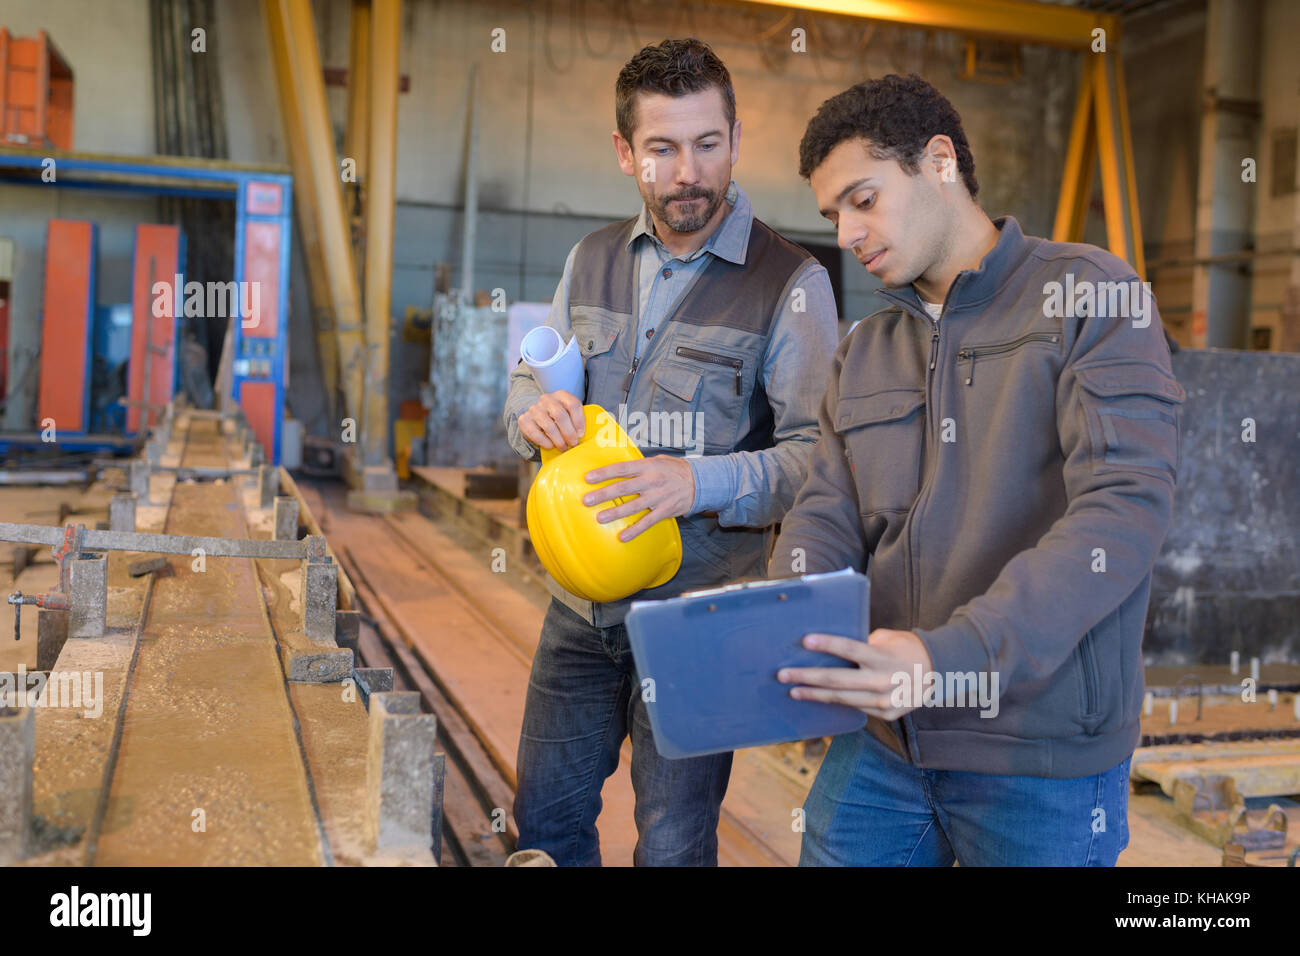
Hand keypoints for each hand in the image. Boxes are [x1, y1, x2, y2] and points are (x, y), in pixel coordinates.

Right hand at [517, 390, 584, 450]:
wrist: (536, 418)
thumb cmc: (558, 419)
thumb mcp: (569, 414)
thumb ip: (578, 420)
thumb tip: (589, 435)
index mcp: (561, 395)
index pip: (573, 404)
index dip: (579, 421)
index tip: (581, 435)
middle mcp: (547, 399)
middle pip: (560, 415)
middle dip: (569, 433)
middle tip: (573, 444)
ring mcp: (534, 409)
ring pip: (549, 426)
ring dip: (558, 440)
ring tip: (563, 447)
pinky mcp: (524, 420)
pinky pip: (535, 433)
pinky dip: (545, 442)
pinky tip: (550, 446)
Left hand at [582, 455, 695, 541]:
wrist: (700, 482)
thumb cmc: (675, 470)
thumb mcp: (658, 460)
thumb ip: (639, 465)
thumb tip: (619, 467)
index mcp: (647, 466)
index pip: (622, 468)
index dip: (604, 473)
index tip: (587, 478)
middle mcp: (651, 480)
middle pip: (623, 487)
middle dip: (603, 494)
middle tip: (587, 500)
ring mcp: (658, 496)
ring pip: (633, 505)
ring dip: (615, 513)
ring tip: (600, 518)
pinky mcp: (665, 510)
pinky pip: (648, 521)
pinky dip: (635, 530)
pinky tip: (623, 536)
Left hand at [777, 629, 932, 718]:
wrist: (938, 672)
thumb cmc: (906, 648)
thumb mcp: (886, 640)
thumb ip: (862, 645)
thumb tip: (829, 648)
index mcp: (883, 657)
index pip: (850, 648)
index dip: (827, 644)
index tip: (805, 641)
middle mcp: (882, 680)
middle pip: (837, 680)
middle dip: (806, 677)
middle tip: (783, 675)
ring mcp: (884, 701)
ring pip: (842, 699)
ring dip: (814, 695)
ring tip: (793, 691)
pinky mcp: (885, 713)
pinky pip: (854, 708)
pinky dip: (835, 704)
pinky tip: (817, 700)